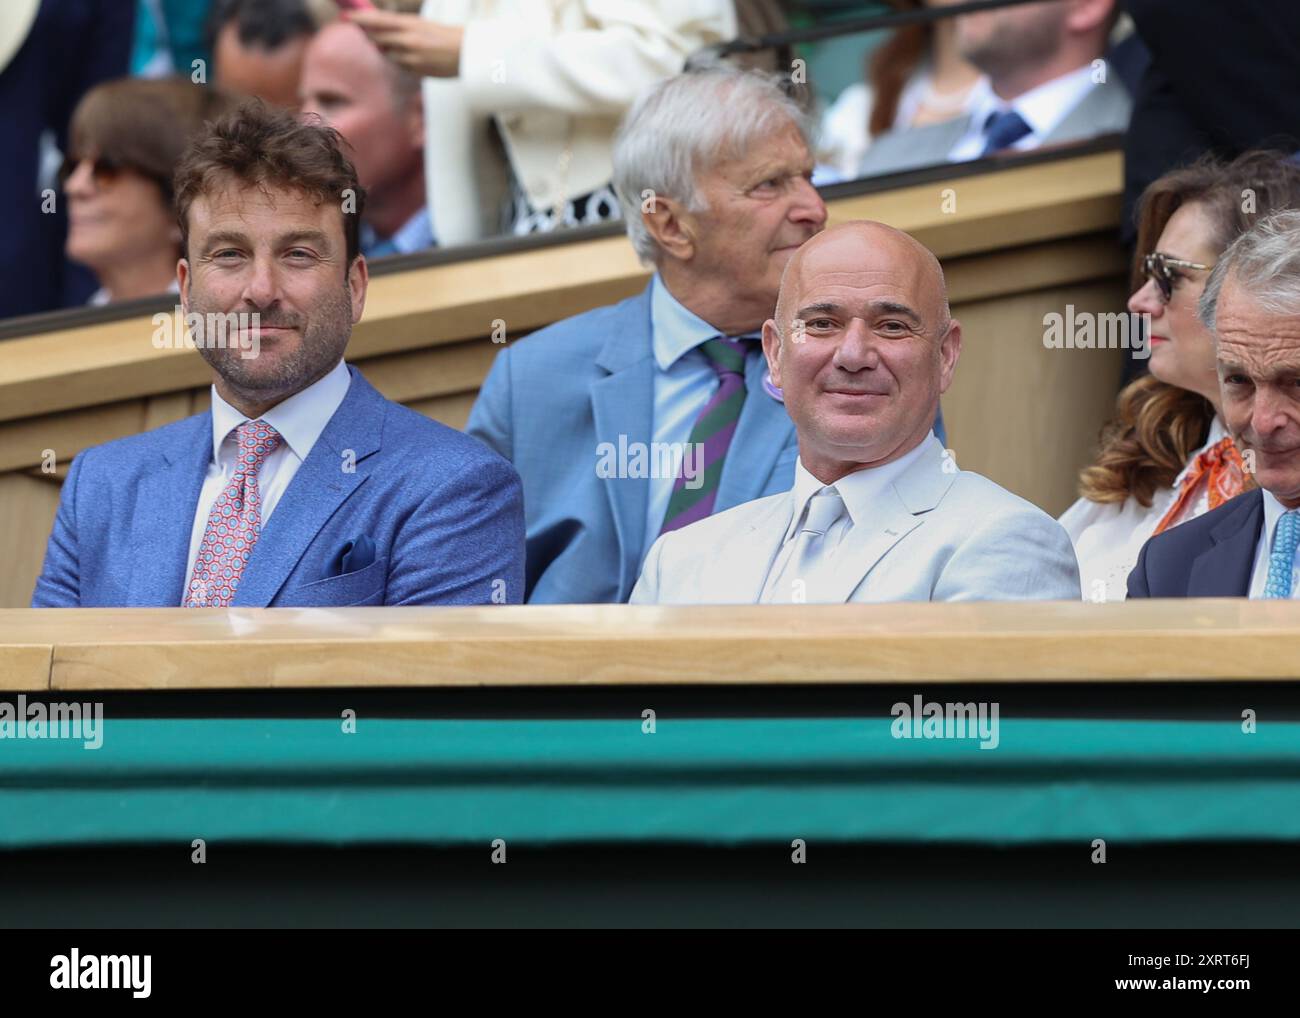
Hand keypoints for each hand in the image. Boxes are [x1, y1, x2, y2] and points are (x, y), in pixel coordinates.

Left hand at [344, 8, 463, 77]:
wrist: (468, 54)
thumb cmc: (446, 37)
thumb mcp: (423, 25)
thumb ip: (402, 27)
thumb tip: (380, 29)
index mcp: (411, 24)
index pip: (378, 20)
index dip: (360, 18)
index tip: (345, 16)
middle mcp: (408, 40)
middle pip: (377, 38)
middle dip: (371, 35)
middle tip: (367, 30)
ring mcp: (411, 56)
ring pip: (387, 53)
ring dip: (387, 49)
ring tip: (403, 44)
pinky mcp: (416, 70)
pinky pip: (399, 65)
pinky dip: (400, 60)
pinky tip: (413, 57)